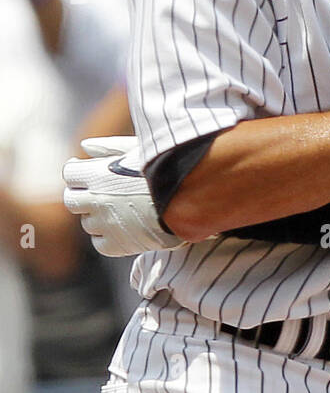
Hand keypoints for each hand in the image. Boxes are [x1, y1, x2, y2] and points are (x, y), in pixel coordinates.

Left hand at [62, 137, 184, 256]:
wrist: (197, 199)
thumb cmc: (171, 168)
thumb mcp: (141, 150)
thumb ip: (109, 146)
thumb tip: (84, 146)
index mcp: (98, 174)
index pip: (70, 173)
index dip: (78, 171)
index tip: (87, 171)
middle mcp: (96, 200)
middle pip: (72, 200)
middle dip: (83, 195)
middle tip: (103, 193)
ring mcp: (106, 225)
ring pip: (87, 223)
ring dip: (99, 216)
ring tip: (123, 209)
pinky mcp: (117, 246)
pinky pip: (100, 243)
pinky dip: (109, 237)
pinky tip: (126, 227)